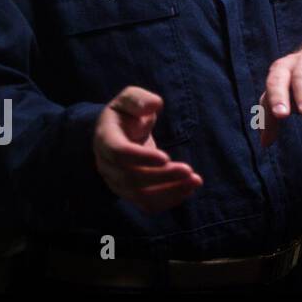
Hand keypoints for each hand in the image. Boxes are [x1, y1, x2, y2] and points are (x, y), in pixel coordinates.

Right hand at [93, 86, 202, 213]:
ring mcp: (117, 181)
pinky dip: (168, 200)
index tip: (166, 157)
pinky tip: (188, 189)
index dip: (141, 157)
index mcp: (106, 139)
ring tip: (195, 181)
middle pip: (132, 177)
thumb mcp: (129, 98)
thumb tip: (154, 104)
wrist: (121, 133)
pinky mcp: (130, 192)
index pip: (119, 153)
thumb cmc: (127, 113)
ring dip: (169, 191)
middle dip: (163, 176)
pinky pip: (147, 203)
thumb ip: (139, 99)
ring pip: (140, 195)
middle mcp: (107, 165)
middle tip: (188, 170)